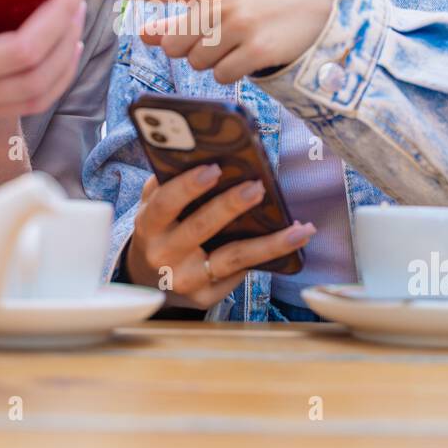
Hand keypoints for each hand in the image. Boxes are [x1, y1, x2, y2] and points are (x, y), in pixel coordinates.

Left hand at [90, 0, 335, 82]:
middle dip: (186, 49)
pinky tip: (251, 57)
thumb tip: (147, 33)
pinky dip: (231, 74)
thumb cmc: (265, 4)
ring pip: (195, 62)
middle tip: (217, 38)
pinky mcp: (255, 49)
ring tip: (239, 44)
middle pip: (171, 41)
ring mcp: (239, 23)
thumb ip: (185, 14)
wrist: (322, 12)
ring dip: (212, 62)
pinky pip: (220, 76)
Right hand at [126, 166, 315, 311]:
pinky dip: (271, 256)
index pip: (166, 204)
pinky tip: (295, 240)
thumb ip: (166, 184)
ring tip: (299, 228)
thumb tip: (200, 152)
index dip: (189, 186)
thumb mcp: (152, 208)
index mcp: (148, 227)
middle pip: (201, 228)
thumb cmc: (159, 233)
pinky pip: (242, 272)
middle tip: (257, 187)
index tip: (215, 168)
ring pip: (233, 257)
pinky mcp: (207, 296)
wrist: (149, 282)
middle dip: (231, 206)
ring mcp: (186, 279)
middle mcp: (164, 256)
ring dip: (270, 243)